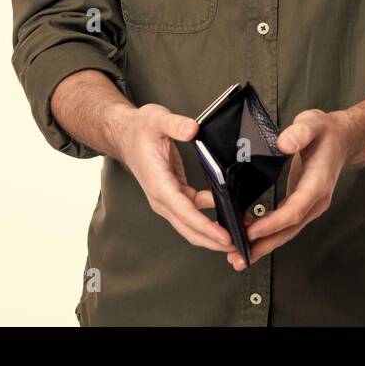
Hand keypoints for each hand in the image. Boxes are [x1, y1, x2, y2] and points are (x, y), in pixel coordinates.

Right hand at [114, 103, 233, 253]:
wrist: (125, 134)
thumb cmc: (139, 130)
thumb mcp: (157, 119)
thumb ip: (176, 124)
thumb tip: (192, 130)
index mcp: (158, 183)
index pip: (184, 211)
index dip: (204, 226)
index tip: (223, 237)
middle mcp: (162, 197)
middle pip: (189, 228)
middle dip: (213, 241)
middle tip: (239, 246)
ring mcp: (167, 199)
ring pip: (191, 225)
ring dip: (214, 233)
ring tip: (239, 232)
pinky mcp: (174, 195)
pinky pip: (194, 213)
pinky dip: (210, 218)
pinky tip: (228, 212)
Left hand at [226, 108, 351, 270]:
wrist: (342, 139)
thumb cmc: (325, 131)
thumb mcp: (313, 123)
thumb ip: (300, 132)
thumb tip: (284, 143)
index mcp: (318, 183)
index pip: (295, 209)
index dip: (273, 223)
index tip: (251, 231)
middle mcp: (315, 200)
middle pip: (289, 229)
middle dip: (263, 244)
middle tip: (238, 257)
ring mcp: (310, 205)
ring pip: (286, 231)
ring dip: (263, 245)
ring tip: (237, 258)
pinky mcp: (302, 205)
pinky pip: (285, 224)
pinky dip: (267, 235)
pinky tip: (249, 241)